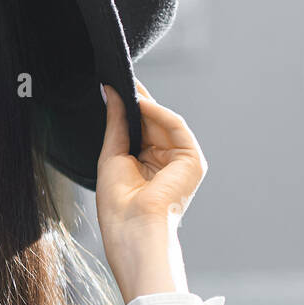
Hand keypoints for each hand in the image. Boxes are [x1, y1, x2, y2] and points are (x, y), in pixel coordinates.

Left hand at [96, 79, 207, 303]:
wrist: (132, 229)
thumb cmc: (117, 204)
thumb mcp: (112, 154)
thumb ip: (116, 122)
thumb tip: (110, 92)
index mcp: (147, 163)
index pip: (140, 127)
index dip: (129, 106)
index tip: (114, 83)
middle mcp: (166, 161)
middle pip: (153, 121)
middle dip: (138, 99)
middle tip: (120, 75)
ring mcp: (181, 161)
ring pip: (164, 121)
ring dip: (146, 102)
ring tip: (127, 86)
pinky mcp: (193, 161)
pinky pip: (176, 126)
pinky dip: (158, 112)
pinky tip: (141, 102)